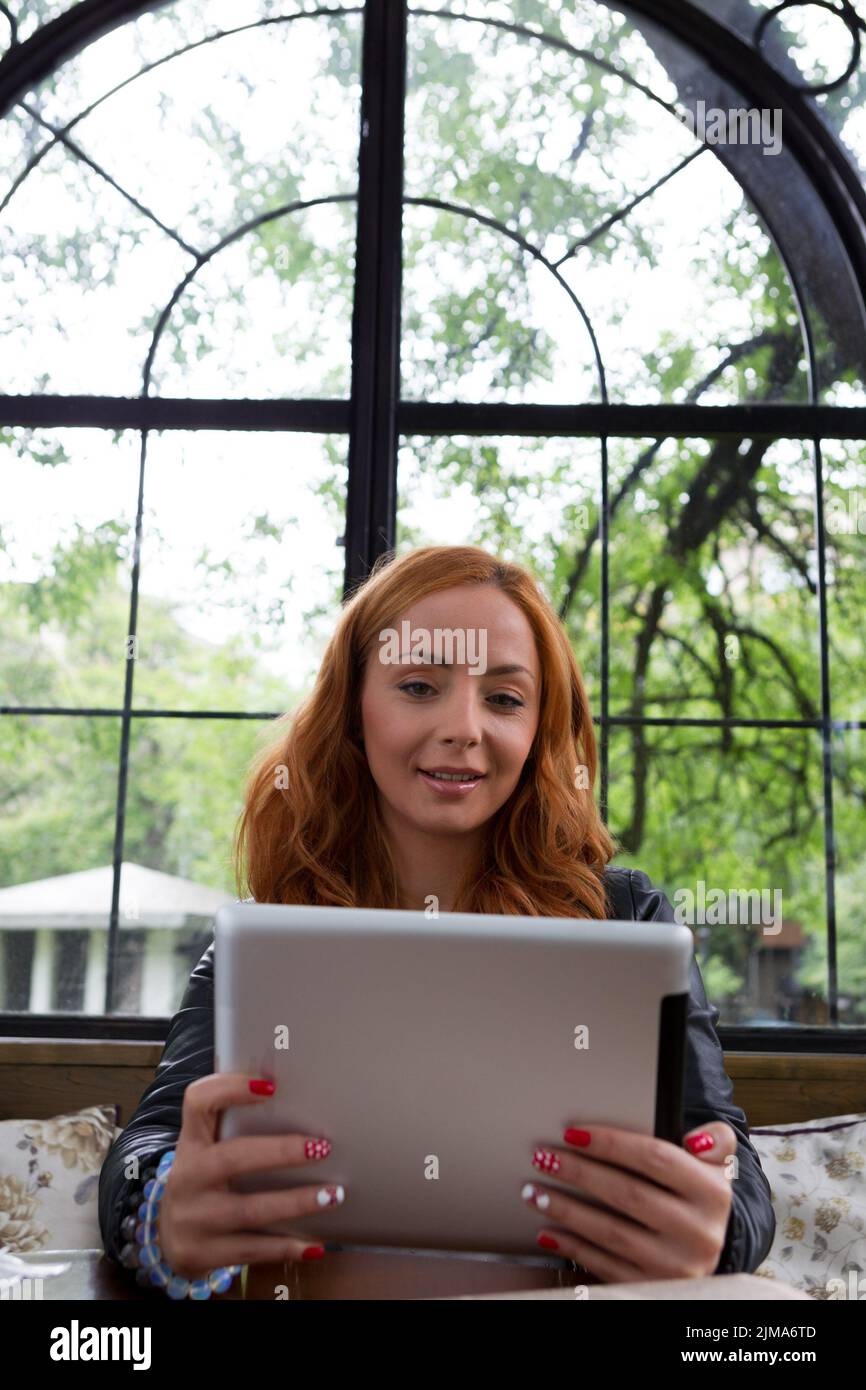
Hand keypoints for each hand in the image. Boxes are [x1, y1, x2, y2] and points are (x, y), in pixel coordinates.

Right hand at [156, 1072, 345, 1279]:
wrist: (167, 1240)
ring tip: (333, 1194)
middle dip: (280, 1152)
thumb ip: (234, 1125)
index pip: (198, 1102)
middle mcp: (187, 1178)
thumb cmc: (204, 1183)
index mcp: (190, 1143)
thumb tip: (292, 1095)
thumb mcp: (207, 1151)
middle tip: (321, 1148)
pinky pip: (252, 1250)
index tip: (272, 1086)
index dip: (230, 1088)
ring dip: (296, 1202)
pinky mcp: (202, 1254)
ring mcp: (193, 1219)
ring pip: (250, 1210)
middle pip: (232, 1158)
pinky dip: (287, 1247)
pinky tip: (315, 1245)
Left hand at [520, 1121, 735, 1282]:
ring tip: (535, 1191)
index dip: (611, 1143)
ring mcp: (675, 1266)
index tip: (572, 1133)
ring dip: (566, 1210)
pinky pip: (605, 1266)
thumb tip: (695, 1139)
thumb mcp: (717, 1168)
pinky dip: (572, 1247)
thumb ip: (716, 1141)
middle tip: (544, 1157)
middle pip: (627, 1194)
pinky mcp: (653, 1288)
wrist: (710, 1255)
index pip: (656, 1158)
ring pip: (611, 1233)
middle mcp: (699, 1233)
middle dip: (579, 1173)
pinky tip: (548, 1232)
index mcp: (713, 1194)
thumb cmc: (698, 1198)